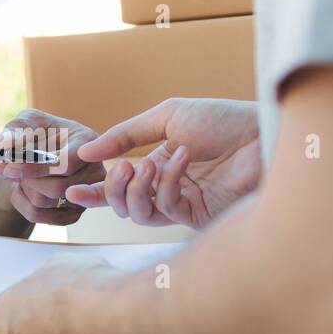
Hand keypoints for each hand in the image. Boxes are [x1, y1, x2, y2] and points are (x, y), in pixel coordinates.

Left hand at [0, 109, 104, 225]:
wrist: (45, 153)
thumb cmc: (41, 133)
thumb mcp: (29, 121)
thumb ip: (17, 128)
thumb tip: (5, 143)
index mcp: (88, 142)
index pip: (65, 164)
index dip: (35, 168)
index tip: (8, 167)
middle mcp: (94, 171)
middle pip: (56, 187)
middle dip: (25, 179)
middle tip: (6, 168)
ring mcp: (86, 195)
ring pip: (44, 203)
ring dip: (22, 188)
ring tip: (18, 174)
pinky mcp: (73, 213)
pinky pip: (39, 216)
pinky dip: (20, 202)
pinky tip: (21, 187)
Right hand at [66, 98, 260, 229]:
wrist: (262, 132)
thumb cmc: (223, 120)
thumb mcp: (167, 116)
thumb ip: (125, 135)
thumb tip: (86, 153)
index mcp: (160, 165)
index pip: (121, 186)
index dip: (94, 191)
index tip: (69, 189)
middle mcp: (170, 188)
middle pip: (123, 206)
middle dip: (112, 189)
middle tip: (119, 170)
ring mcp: (184, 205)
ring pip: (139, 214)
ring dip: (135, 189)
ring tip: (145, 165)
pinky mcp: (199, 217)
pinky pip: (165, 208)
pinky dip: (165, 181)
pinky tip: (181, 160)